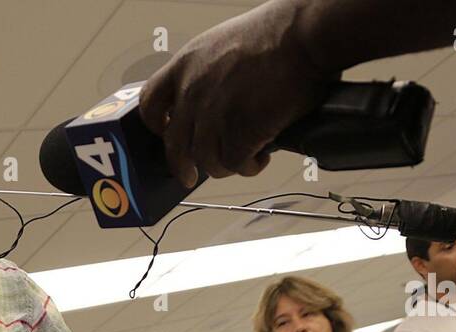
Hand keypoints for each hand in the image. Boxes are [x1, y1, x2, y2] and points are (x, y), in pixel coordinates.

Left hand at [139, 2, 331, 185]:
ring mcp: (214, 114)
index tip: (164, 133)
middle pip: (174, 144)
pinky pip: (236, 164)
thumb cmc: (276, 31)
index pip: (151, 102)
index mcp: (186, 64)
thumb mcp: (223, 42)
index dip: (155, 124)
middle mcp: (193, 91)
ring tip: (243, 160)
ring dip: (224, 165)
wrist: (304, 34)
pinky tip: (260, 158)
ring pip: (206, 160)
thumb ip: (207, 72)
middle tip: (189, 176)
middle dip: (181, 166)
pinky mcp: (240, 132)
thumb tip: (211, 99)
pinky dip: (249, 166)